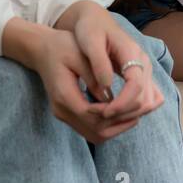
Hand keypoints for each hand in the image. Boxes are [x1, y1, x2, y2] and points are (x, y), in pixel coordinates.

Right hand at [18, 24, 145, 143]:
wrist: (41, 50)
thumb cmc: (61, 47)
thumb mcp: (78, 54)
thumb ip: (94, 75)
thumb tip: (110, 96)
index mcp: (63, 95)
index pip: (93, 115)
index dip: (115, 111)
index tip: (133, 101)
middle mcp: (62, 110)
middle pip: (96, 130)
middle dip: (120, 122)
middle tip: (141, 109)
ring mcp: (64, 115)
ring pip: (95, 135)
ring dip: (117, 127)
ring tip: (136, 112)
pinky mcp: (69, 115)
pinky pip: (92, 129)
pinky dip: (109, 125)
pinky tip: (123, 112)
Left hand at [62, 0, 164, 126]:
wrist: (96, 19)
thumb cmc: (90, 28)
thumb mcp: (89, 41)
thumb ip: (99, 63)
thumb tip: (107, 87)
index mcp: (132, 52)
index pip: (136, 85)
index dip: (122, 103)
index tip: (104, 112)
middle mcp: (144, 62)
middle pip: (145, 97)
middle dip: (124, 112)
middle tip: (101, 116)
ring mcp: (145, 69)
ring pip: (149, 101)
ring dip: (130, 114)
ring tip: (107, 116)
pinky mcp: (142, 75)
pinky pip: (148, 98)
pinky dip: (136, 110)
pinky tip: (119, 113)